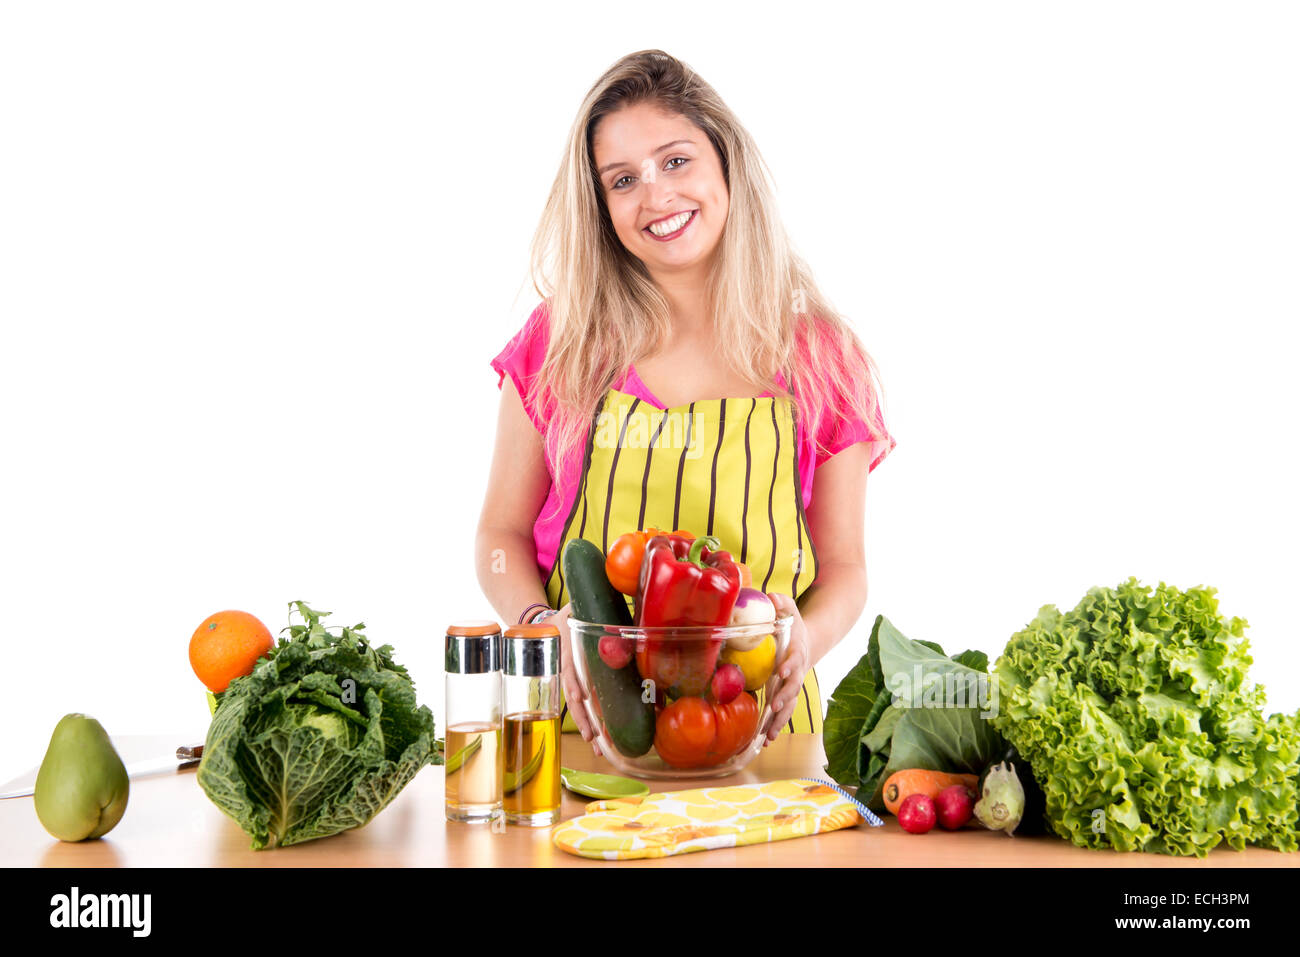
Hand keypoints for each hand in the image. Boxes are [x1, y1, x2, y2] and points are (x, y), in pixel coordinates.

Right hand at [554, 603, 601, 756]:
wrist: (545, 625)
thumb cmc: (566, 616)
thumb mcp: (573, 610)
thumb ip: (587, 611)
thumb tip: (609, 618)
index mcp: (565, 649)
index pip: (569, 667)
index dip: (574, 681)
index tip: (580, 696)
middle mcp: (565, 668)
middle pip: (572, 695)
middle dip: (582, 717)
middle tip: (592, 735)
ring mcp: (568, 679)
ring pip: (576, 706)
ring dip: (585, 725)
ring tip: (595, 745)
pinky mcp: (573, 685)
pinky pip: (580, 706)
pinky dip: (587, 722)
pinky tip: (596, 739)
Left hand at [763, 592, 809, 744]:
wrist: (808, 641)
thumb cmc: (794, 625)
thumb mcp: (790, 609)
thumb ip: (781, 603)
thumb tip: (770, 596)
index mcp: (797, 651)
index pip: (795, 658)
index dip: (790, 664)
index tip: (782, 670)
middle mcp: (797, 671)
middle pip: (793, 686)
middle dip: (785, 696)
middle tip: (776, 705)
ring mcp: (793, 685)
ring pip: (789, 705)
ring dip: (780, 719)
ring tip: (769, 736)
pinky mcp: (787, 694)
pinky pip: (783, 712)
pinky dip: (775, 725)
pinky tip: (766, 739)